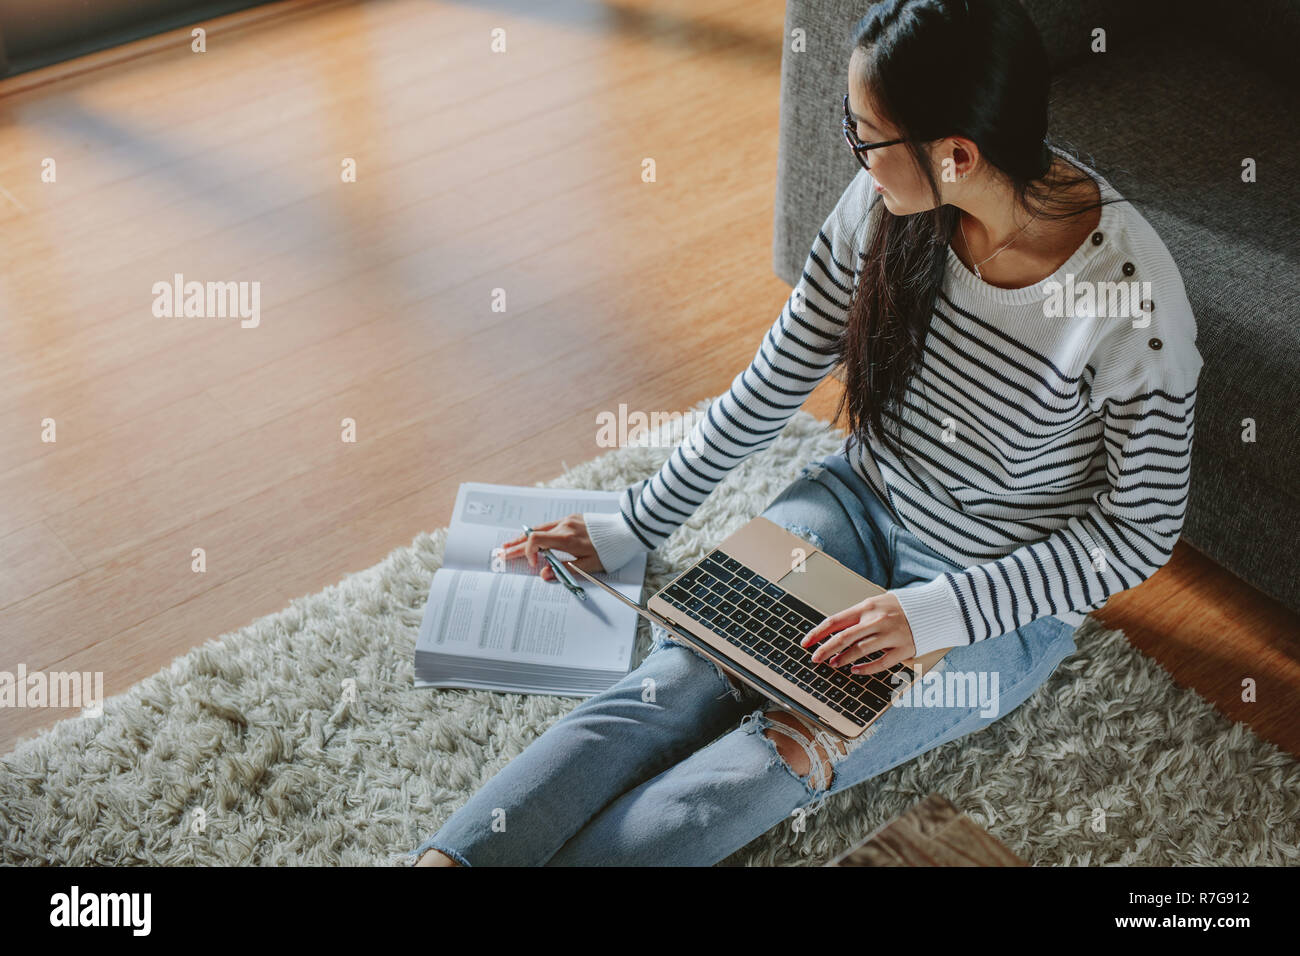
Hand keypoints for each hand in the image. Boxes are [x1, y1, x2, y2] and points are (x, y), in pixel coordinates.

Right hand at [497, 514, 606, 581]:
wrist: (626, 532)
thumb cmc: (610, 551)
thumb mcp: (589, 566)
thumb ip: (565, 570)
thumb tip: (544, 575)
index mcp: (566, 538)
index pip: (536, 541)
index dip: (529, 553)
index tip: (534, 565)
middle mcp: (564, 526)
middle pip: (533, 534)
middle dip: (517, 545)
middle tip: (502, 552)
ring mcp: (568, 520)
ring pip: (541, 528)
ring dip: (525, 538)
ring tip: (510, 544)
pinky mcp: (573, 518)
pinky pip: (551, 525)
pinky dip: (538, 532)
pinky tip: (532, 537)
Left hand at [799, 592, 915, 676]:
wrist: (934, 609)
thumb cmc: (901, 607)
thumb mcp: (877, 603)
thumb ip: (858, 615)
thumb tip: (833, 629)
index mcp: (867, 606)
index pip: (835, 620)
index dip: (818, 632)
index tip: (806, 642)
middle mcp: (877, 620)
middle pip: (843, 637)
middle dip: (825, 649)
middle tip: (815, 659)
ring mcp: (890, 635)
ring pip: (859, 650)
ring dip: (843, 659)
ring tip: (833, 664)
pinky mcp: (903, 649)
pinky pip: (880, 663)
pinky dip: (865, 669)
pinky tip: (855, 671)